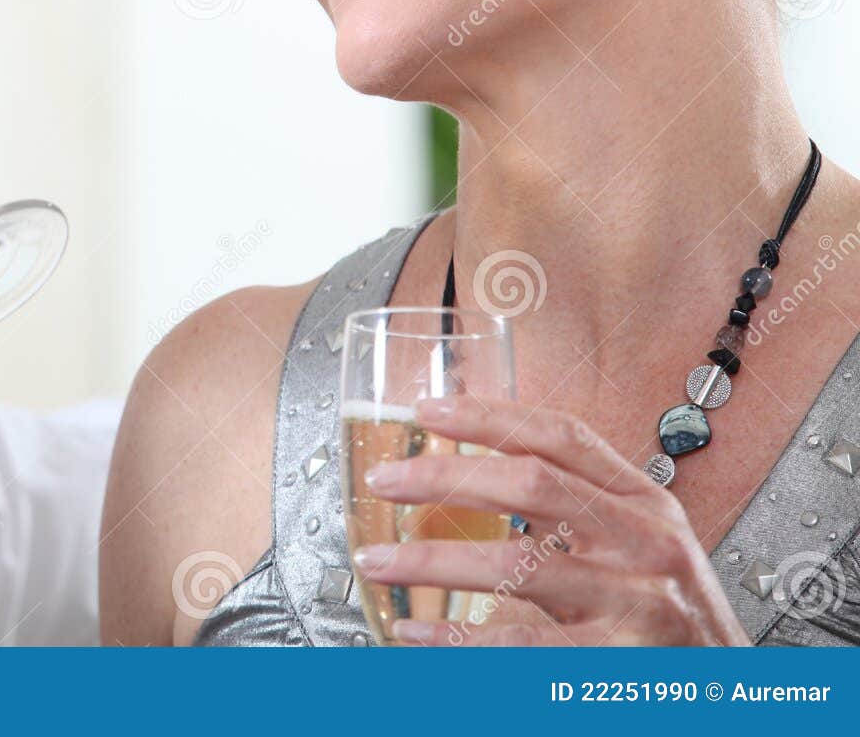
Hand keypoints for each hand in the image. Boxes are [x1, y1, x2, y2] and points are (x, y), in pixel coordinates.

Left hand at [351, 393, 749, 645]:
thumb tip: (465, 478)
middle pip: (530, 485)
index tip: (426, 409)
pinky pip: (519, 647)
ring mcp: (637, 602)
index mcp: (644, 501)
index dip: (490, 416)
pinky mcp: (620, 663)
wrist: (729, 696)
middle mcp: (646, 542)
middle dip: (445, 476)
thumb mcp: (637, 545)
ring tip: (378, 560)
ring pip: (516, 565)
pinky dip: (456, 640)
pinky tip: (415, 631)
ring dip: (432, 560)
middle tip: (384, 480)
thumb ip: (572, 509)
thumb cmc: (667, 617)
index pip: (562, 435)